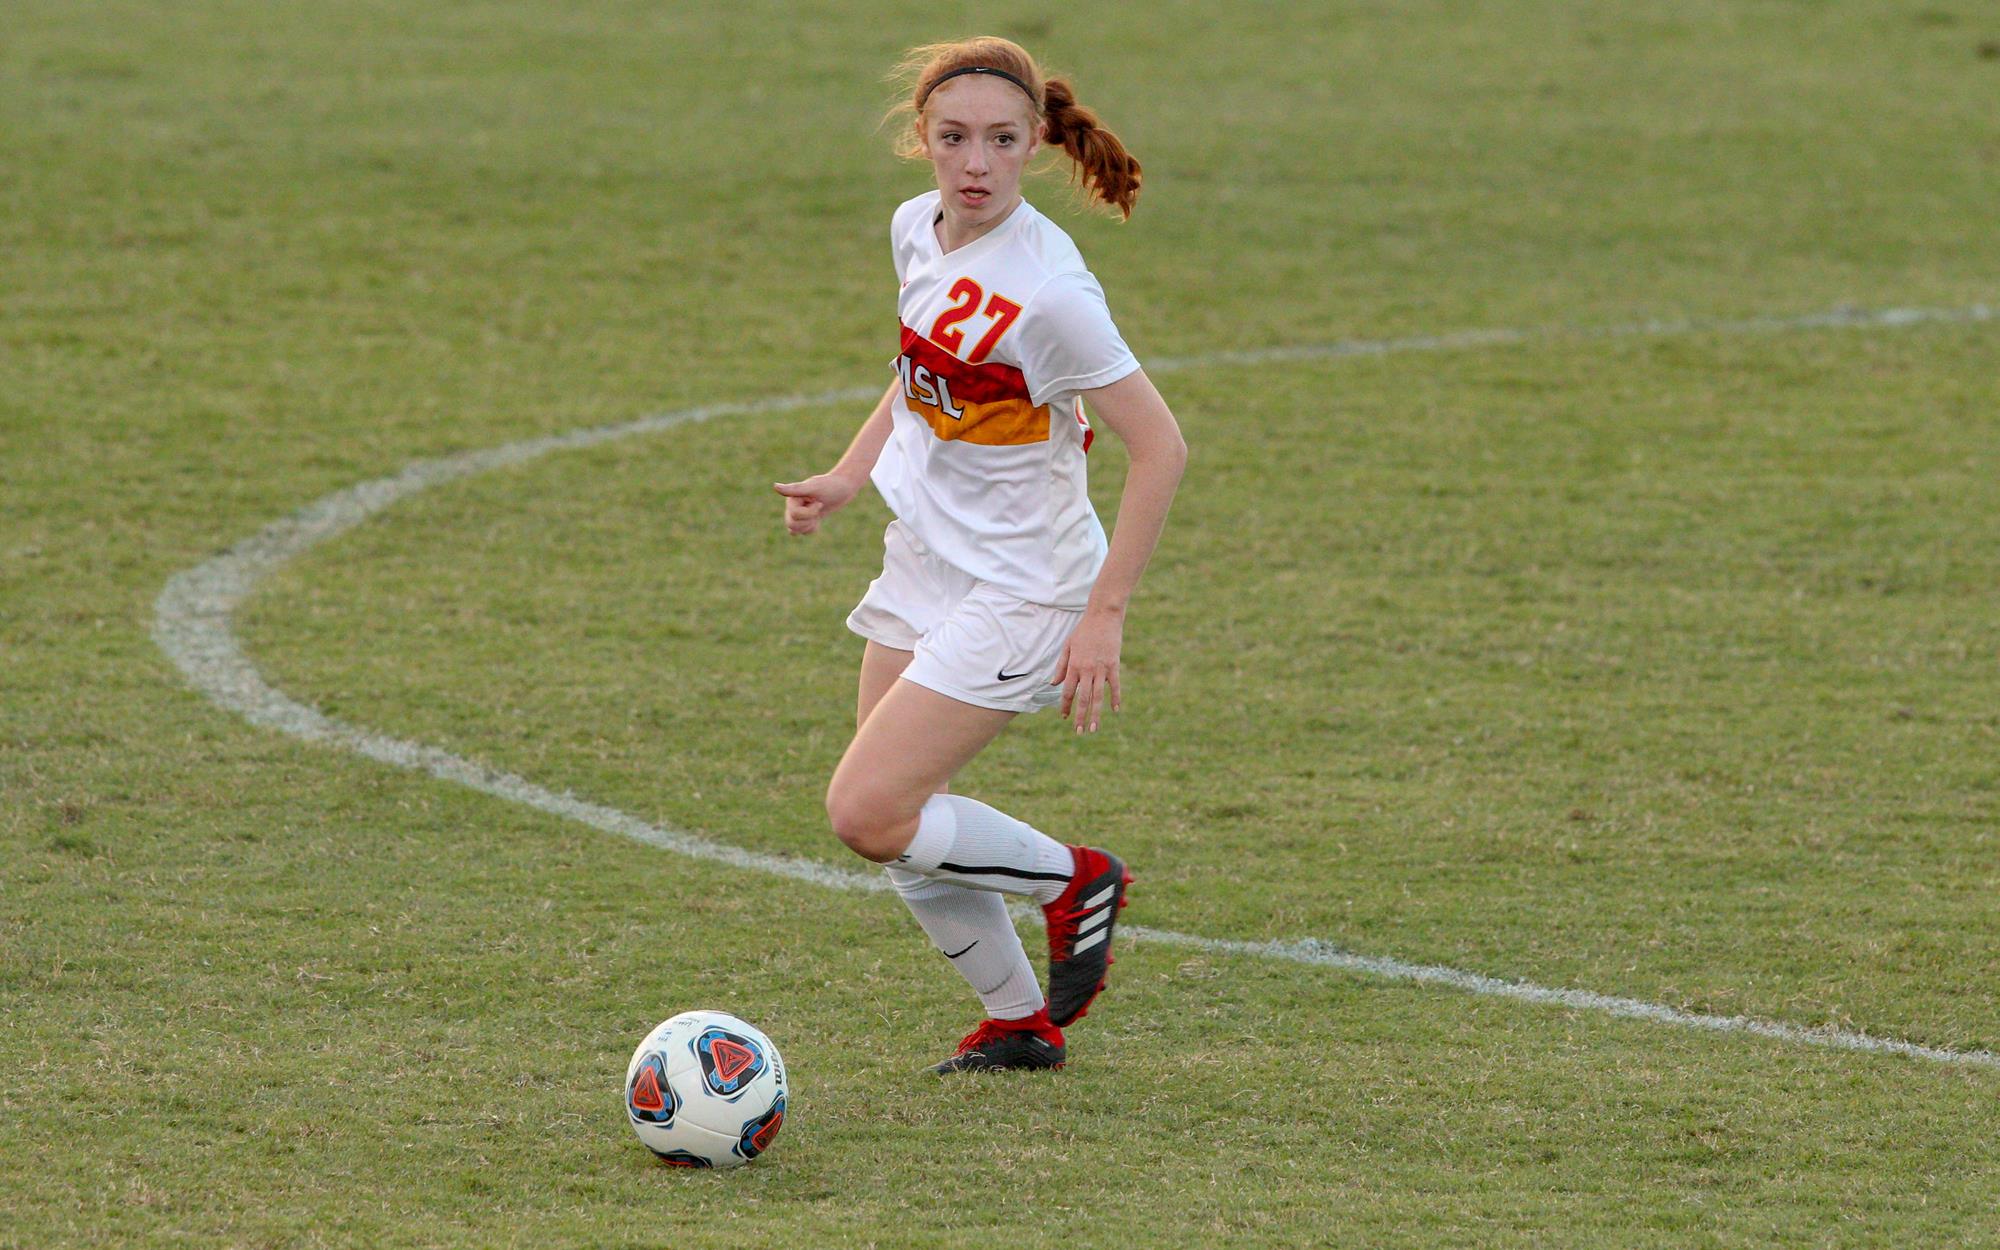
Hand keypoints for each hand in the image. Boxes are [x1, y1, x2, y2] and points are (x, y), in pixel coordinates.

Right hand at [773, 471, 860, 535]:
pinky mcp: (806, 519)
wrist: (843, 487)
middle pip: (792, 525)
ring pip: (796, 530)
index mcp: (791, 497)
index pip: (794, 514)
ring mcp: (799, 513)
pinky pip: (804, 532)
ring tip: (818, 512)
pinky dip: (813, 528)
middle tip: (819, 508)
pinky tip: (819, 517)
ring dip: (809, 524)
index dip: (810, 512)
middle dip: (808, 520)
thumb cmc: (830, 485)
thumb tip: (775, 486)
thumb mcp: (813, 487)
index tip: (820, 502)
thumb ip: (793, 489)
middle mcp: (792, 505)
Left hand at [1052, 608, 1123, 733]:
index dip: (1065, 706)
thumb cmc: (1083, 631)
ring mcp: (1102, 668)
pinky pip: (1115, 685)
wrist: (1103, 616)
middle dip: (1080, 716)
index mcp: (1074, 666)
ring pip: (1098, 696)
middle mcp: (1087, 670)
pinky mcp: (1114, 665)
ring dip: (1096, 714)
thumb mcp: (1067, 646)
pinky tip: (1115, 710)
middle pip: (1083, 698)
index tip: (1064, 717)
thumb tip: (1053, 683)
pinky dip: (1116, 698)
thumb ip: (1061, 666)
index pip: (1068, 691)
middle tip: (1078, 732)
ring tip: (1094, 729)